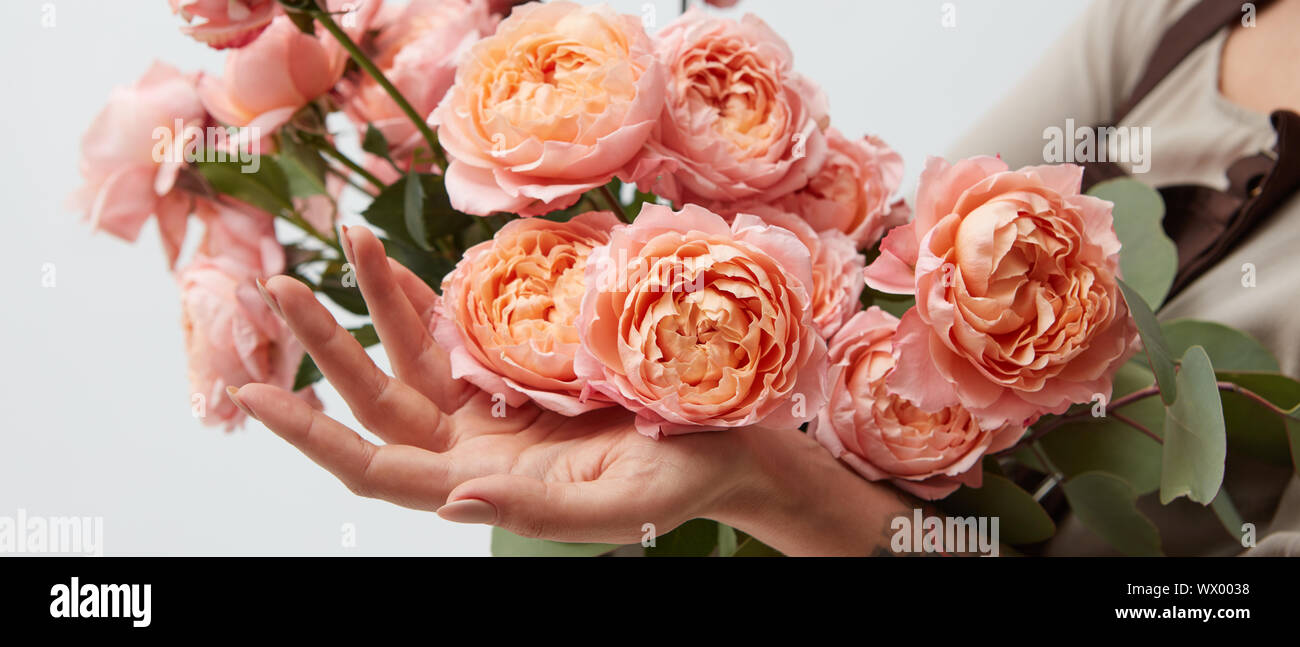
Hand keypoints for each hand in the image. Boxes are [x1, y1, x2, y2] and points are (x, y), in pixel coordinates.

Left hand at [230, 226, 761, 544]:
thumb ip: (529, 506)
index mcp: (484, 484)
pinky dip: (427, 300)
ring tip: (349, 241)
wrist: (724, 446)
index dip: (314, 435)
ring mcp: (492, 407)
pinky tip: (401, 267)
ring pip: (413, 355)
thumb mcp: (614, 504)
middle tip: (280, 285)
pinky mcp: (518, 372)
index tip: (256, 393)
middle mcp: (472, 446)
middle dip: (326, 344)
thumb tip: (451, 498)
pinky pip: (458, 333)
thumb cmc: (679, 482)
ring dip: (375, 303)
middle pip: (379, 396)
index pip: (378, 466)